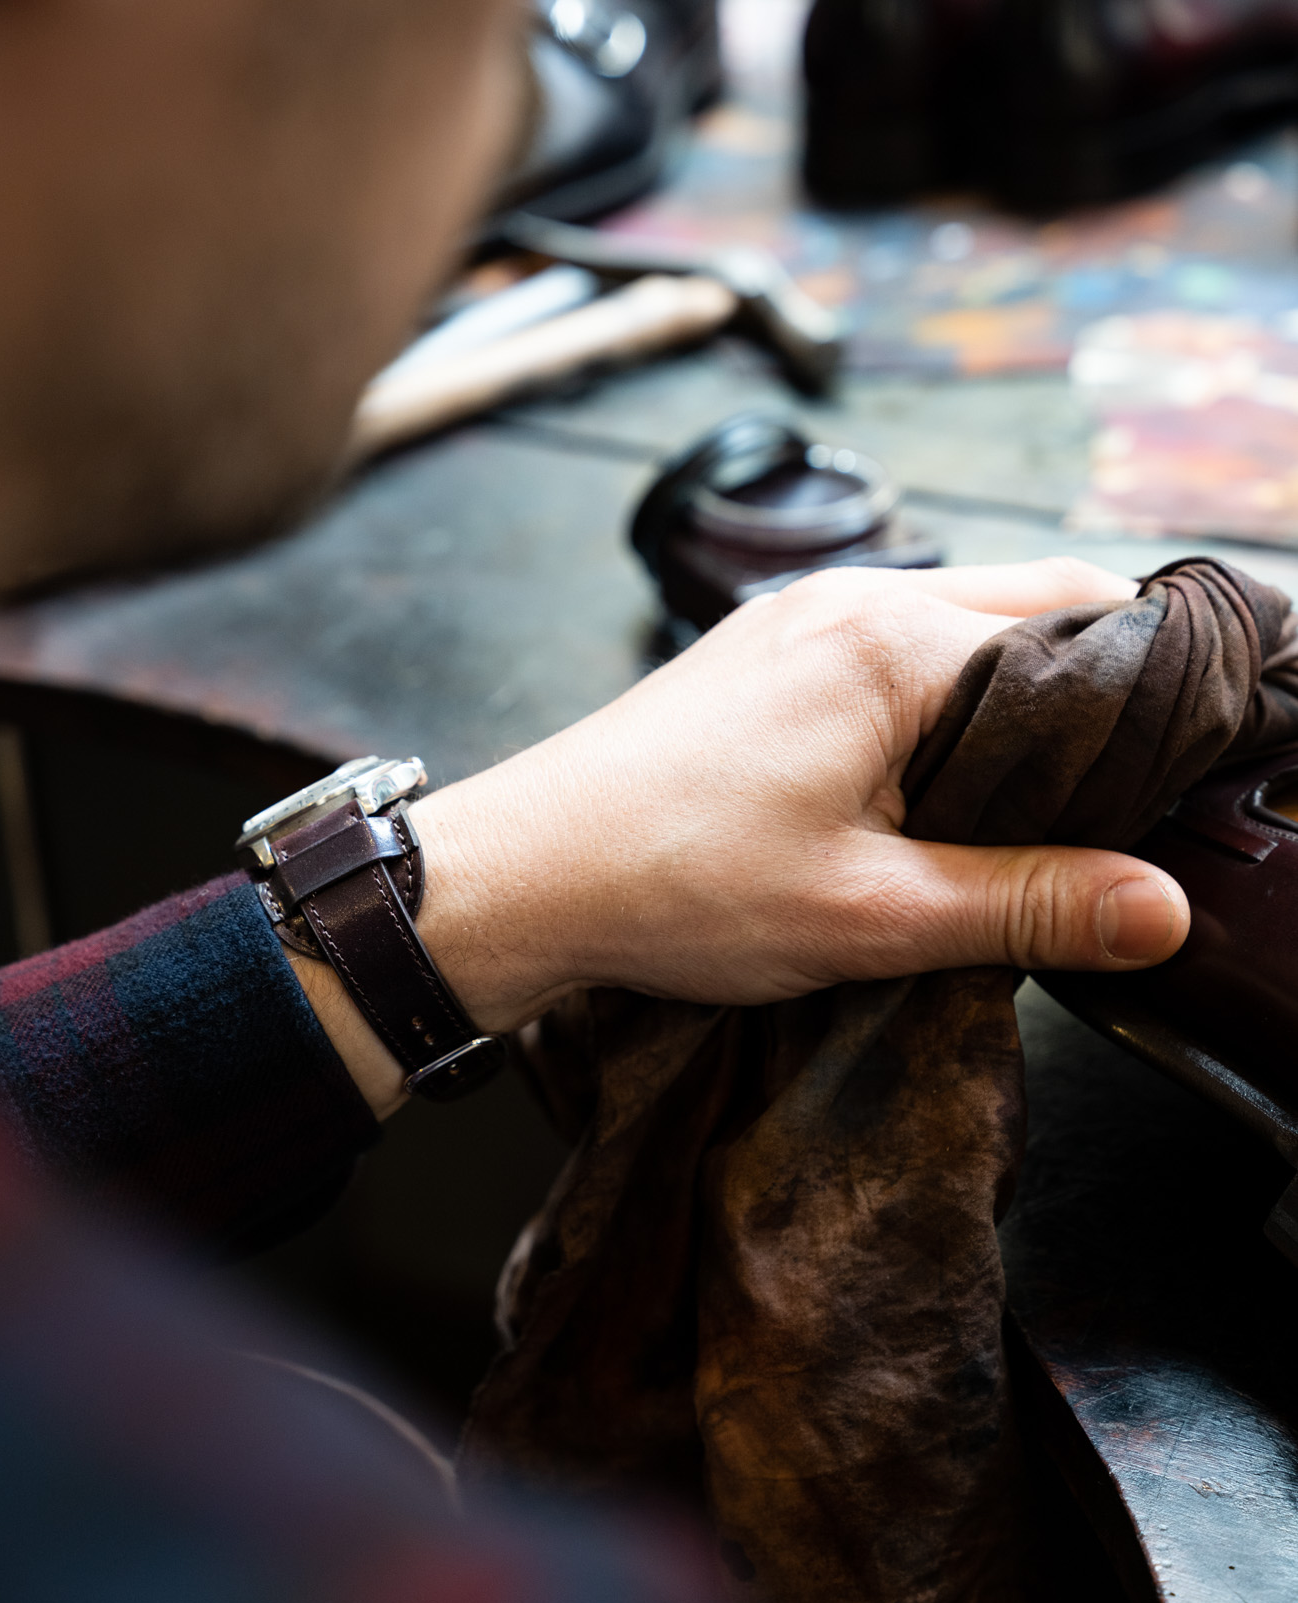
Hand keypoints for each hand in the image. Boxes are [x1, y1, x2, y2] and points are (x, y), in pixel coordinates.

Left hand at [296, 558, 1190, 1114]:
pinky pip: (893, 646)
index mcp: (896, 643)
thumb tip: (1155, 908)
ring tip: (1021, 802)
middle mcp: (854, 599)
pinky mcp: (766, 652)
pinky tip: (927, 782)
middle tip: (1108, 796)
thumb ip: (1026, 903)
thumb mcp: (871, 915)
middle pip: (1037, 604)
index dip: (1147, 708)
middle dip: (1092, 690)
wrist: (523, 875)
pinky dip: (939, 697)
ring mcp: (802, 616)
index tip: (1166, 783)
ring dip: (1011, 695)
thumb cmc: (668, 884)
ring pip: (965, 623)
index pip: (1088, 632)